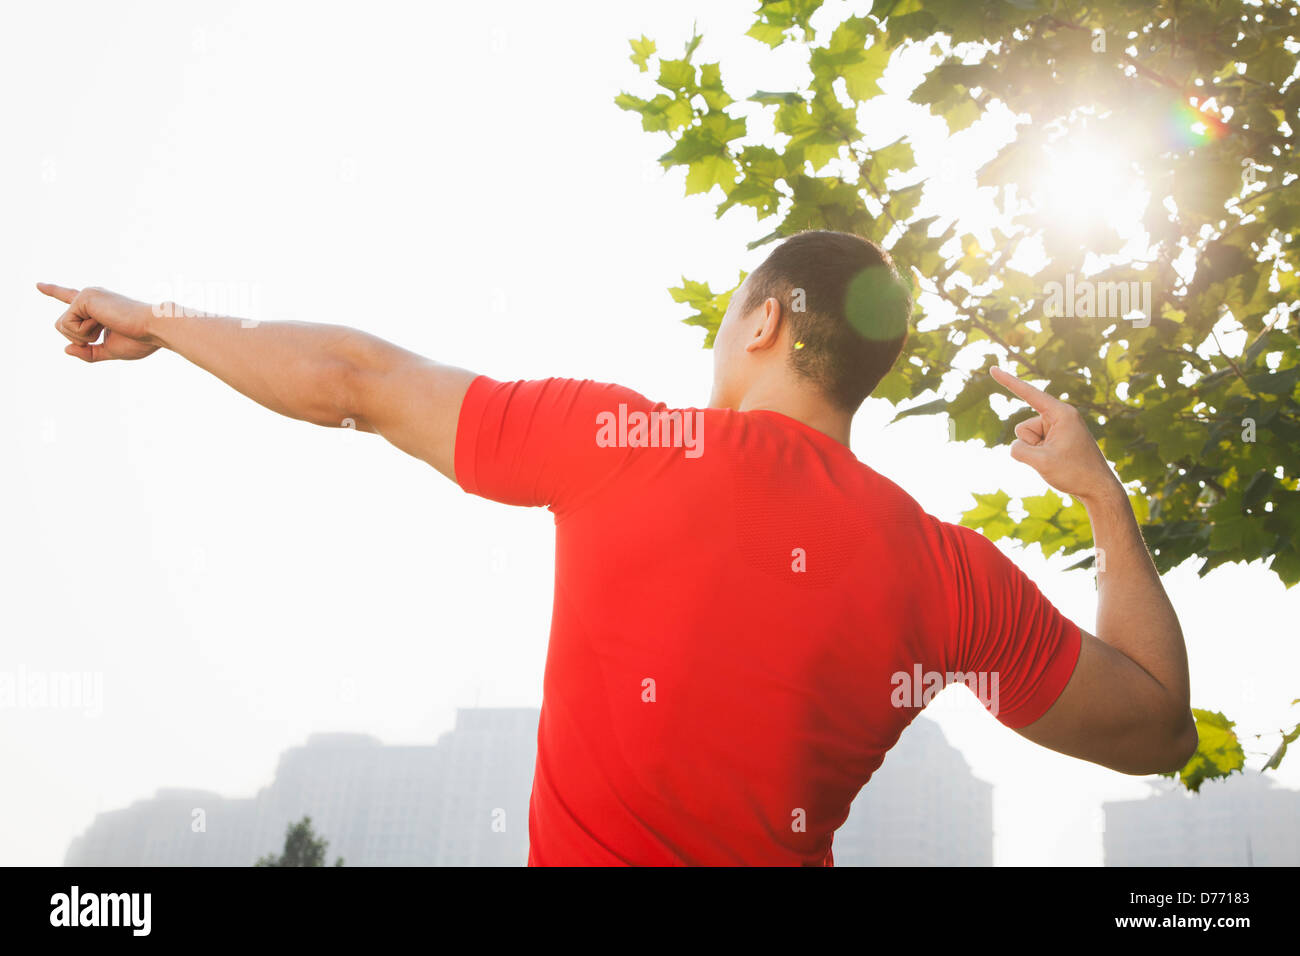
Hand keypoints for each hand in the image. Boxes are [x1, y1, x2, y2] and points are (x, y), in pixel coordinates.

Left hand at [40, 283, 160, 361]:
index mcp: (97, 307)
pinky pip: (67, 325)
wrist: (154, 329)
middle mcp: (90, 296)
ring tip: (108, 327)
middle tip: (107, 332)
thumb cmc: (140, 339)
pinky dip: (84, 332)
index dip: (54, 291)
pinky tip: (104, 323)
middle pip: (63, 326)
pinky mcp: (84, 297)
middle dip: (80, 339)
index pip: (70, 299)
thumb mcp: (110, 351)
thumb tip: (66, 349)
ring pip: (62, 326)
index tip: (38, 285)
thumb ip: (89, 352)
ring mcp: (86, 295)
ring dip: (83, 336)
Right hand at [989, 366, 1121, 504]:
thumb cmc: (1075, 473)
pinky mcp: (1058, 439)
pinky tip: (1058, 464)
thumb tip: (1016, 447)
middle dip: (1030, 445)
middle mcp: (1061, 417)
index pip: (1029, 394)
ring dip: (1035, 453)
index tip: (993, 368)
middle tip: (1054, 459)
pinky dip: (1040, 456)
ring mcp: (1059, 428)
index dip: (1008, 381)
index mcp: (1061, 414)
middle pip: (1024, 428)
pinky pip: (1035, 445)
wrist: (1099, 490)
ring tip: (1057, 463)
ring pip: (1028, 438)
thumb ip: (1019, 450)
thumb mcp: (1041, 462)